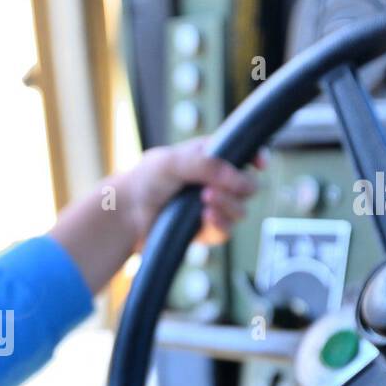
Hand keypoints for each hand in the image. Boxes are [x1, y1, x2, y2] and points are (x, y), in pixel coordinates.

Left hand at [121, 136, 268, 252]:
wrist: (126, 212)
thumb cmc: (146, 180)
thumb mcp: (174, 161)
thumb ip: (207, 164)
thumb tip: (239, 178)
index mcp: (211, 157)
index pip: (245, 154)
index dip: (257, 158)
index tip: (259, 163)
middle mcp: (215, 181)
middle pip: (248, 187)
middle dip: (239, 188)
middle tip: (214, 188)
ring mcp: (211, 206)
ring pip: (240, 211)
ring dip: (229, 206)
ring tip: (206, 201)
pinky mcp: (204, 230)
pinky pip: (225, 231)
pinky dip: (220, 224)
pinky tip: (207, 217)